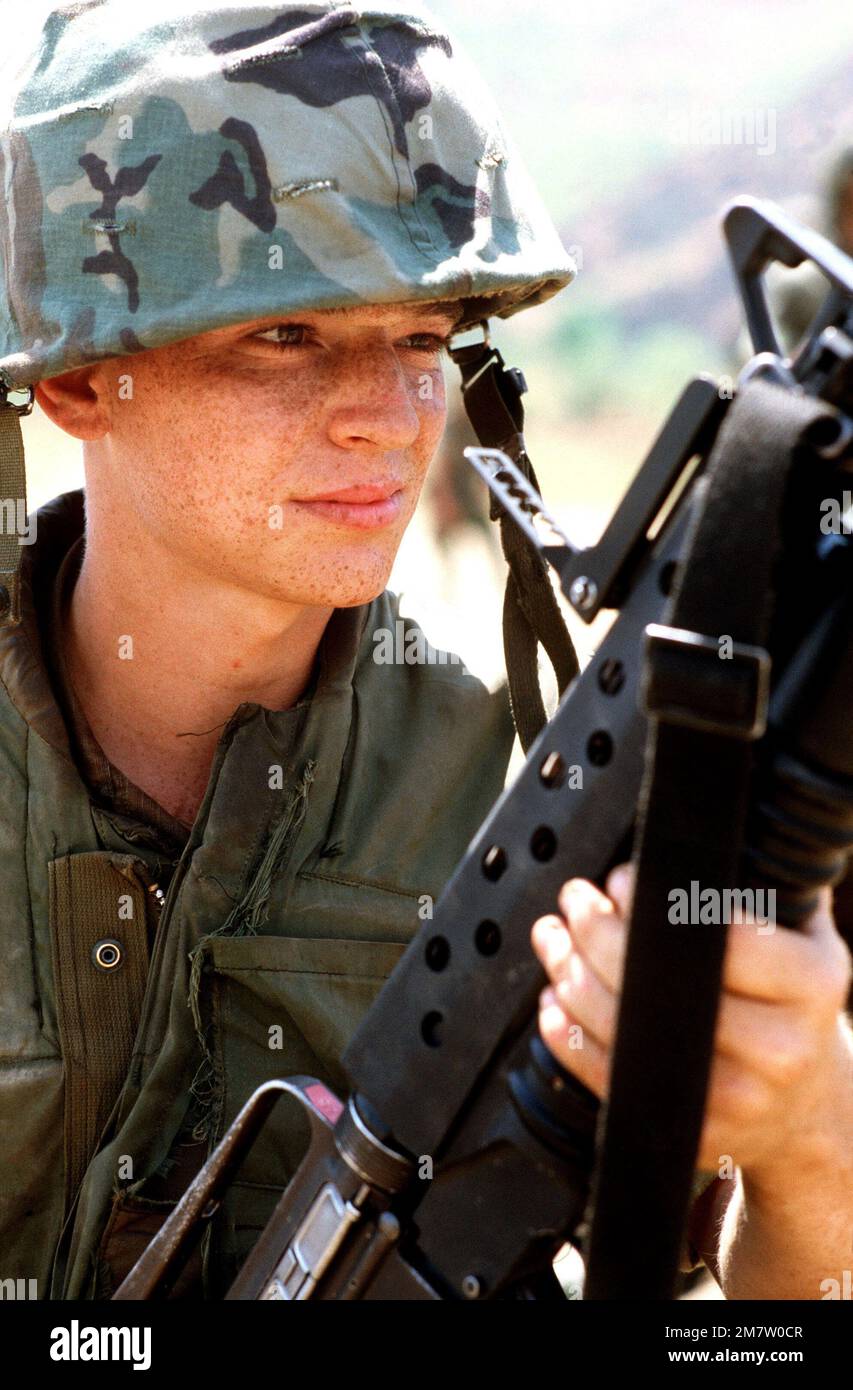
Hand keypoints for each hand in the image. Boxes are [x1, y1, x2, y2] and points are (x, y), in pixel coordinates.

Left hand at [530, 864, 852, 1181]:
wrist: (809, 1108)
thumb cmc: (795, 1007)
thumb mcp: (808, 941)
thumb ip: (773, 888)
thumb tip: (712, 825)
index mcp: (812, 984)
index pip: (718, 934)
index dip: (654, 902)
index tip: (618, 880)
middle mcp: (781, 1046)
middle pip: (660, 985)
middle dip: (597, 932)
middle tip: (574, 901)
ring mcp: (738, 1098)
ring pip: (626, 1031)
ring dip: (572, 978)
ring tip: (554, 941)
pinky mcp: (696, 1132)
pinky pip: (614, 1081)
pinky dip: (571, 1038)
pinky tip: (555, 1004)